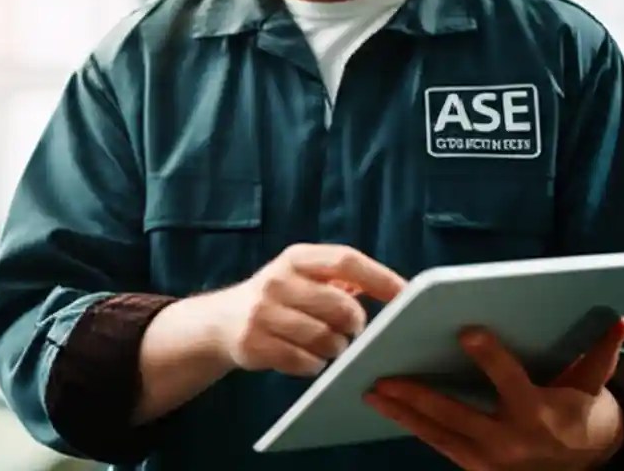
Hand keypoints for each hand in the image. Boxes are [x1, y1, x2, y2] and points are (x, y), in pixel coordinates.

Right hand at [208, 244, 405, 376]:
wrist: (219, 322)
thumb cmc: (276, 298)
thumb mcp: (300, 275)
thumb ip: (340, 277)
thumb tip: (393, 288)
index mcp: (295, 258)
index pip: (345, 260)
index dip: (379, 278)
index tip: (404, 295)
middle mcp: (277, 281)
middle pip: (341, 305)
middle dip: (355, 323)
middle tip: (352, 330)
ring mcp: (263, 313)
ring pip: (325, 338)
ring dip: (335, 348)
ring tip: (329, 345)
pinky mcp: (254, 344)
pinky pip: (304, 362)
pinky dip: (314, 365)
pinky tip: (308, 358)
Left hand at [365, 317, 623, 469]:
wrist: (582, 467)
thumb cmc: (580, 412)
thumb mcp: (593, 385)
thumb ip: (601, 354)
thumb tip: (621, 319)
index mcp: (540, 412)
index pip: (511, 381)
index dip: (490, 357)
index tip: (467, 331)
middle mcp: (512, 440)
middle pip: (459, 415)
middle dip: (421, 396)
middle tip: (386, 375)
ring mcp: (491, 459)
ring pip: (439, 434)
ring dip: (404, 414)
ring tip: (372, 391)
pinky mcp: (476, 469)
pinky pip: (439, 445)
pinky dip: (412, 427)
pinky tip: (386, 408)